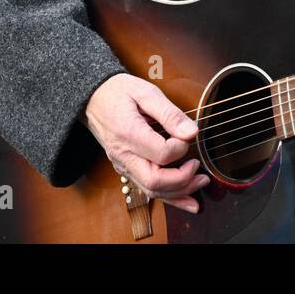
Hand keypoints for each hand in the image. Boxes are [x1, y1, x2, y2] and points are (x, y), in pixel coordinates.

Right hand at [83, 73, 209, 213]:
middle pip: (155, 181)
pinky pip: (147, 189)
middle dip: (183, 179)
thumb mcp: (146, 92)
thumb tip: (192, 132)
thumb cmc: (119, 92)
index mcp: (128, 134)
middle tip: (199, 166)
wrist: (93, 99)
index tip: (187, 136)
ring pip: (152, 190)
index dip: (181, 148)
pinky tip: (188, 201)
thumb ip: (170, 114)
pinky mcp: (126, 169)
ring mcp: (123, 165)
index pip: (161, 154)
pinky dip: (170, 198)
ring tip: (201, 182)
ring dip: (180, 191)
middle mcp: (124, 155)